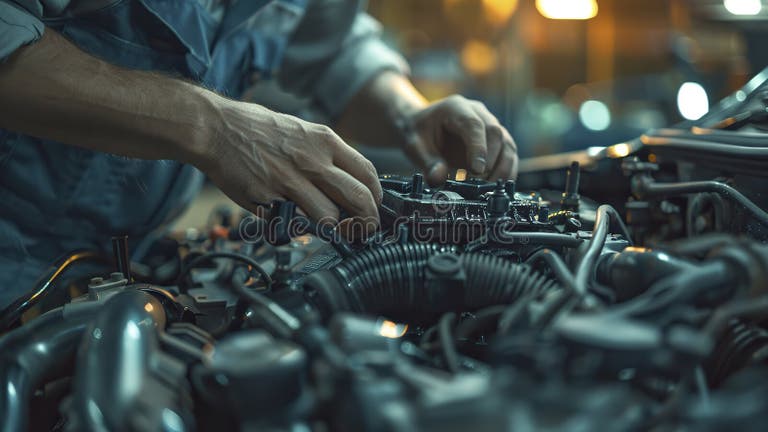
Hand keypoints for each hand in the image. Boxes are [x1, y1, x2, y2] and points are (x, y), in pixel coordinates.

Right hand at [195, 98, 381, 226]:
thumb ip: (326, 155)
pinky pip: (294, 223)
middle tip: (362, 230)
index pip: (368, 173)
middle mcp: (313, 160)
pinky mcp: (269, 199)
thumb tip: (346, 181)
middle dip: (367, 221)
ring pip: (330, 217)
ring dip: (331, 229)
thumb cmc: (256, 129)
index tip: (373, 207)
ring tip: (325, 228)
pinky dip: (297, 229)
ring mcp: (290, 181)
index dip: (376, 197)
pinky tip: (292, 221)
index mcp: (324, 141)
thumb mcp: (302, 129)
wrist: (216, 129)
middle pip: (359, 199)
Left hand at [403, 95, 517, 184]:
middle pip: (495, 132)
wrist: (422, 127)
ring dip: (502, 168)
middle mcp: (477, 112)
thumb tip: (438, 179)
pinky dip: (506, 171)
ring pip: (507, 143)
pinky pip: (509, 153)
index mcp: (456, 108)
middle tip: (479, 184)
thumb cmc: (419, 133)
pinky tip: (495, 186)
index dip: (478, 148)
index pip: (474, 125)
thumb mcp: (414, 146)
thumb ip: (427, 162)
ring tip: (487, 188)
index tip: (477, 170)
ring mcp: (489, 125)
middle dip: (491, 161)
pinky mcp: (495, 140)